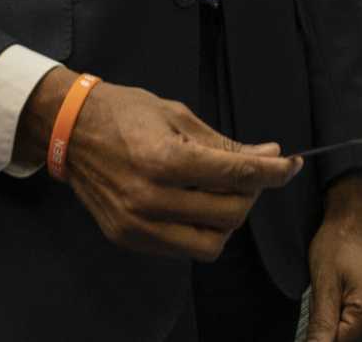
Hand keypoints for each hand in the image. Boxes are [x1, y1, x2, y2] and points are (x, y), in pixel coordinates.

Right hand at [28, 74, 300, 260]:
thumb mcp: (178, 116)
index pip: (236, 175)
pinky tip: (196, 204)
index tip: (291, 165)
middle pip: (229, 214)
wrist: (70, 129)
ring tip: (222, 192)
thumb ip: (224, 144)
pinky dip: (200, 231)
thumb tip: (269, 156)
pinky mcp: (128, 238)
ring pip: (210, 243)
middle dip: (251, 194)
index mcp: (164, 159)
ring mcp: (137, 224)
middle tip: (250, 174)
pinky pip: (181, 248)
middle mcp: (150, 198)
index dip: (272, 171)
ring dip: (227, 220)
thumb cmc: (125, 113)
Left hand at [304, 175, 361, 341]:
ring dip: (342, 321)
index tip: (317, 315)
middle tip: (327, 297)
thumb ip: (320, 326)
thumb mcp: (323, 283)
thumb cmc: (342, 235)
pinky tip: (345, 292)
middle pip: (352, 341)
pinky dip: (351, 314)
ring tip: (337, 290)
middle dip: (332, 328)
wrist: (359, 210)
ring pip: (358, 334)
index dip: (320, 336)